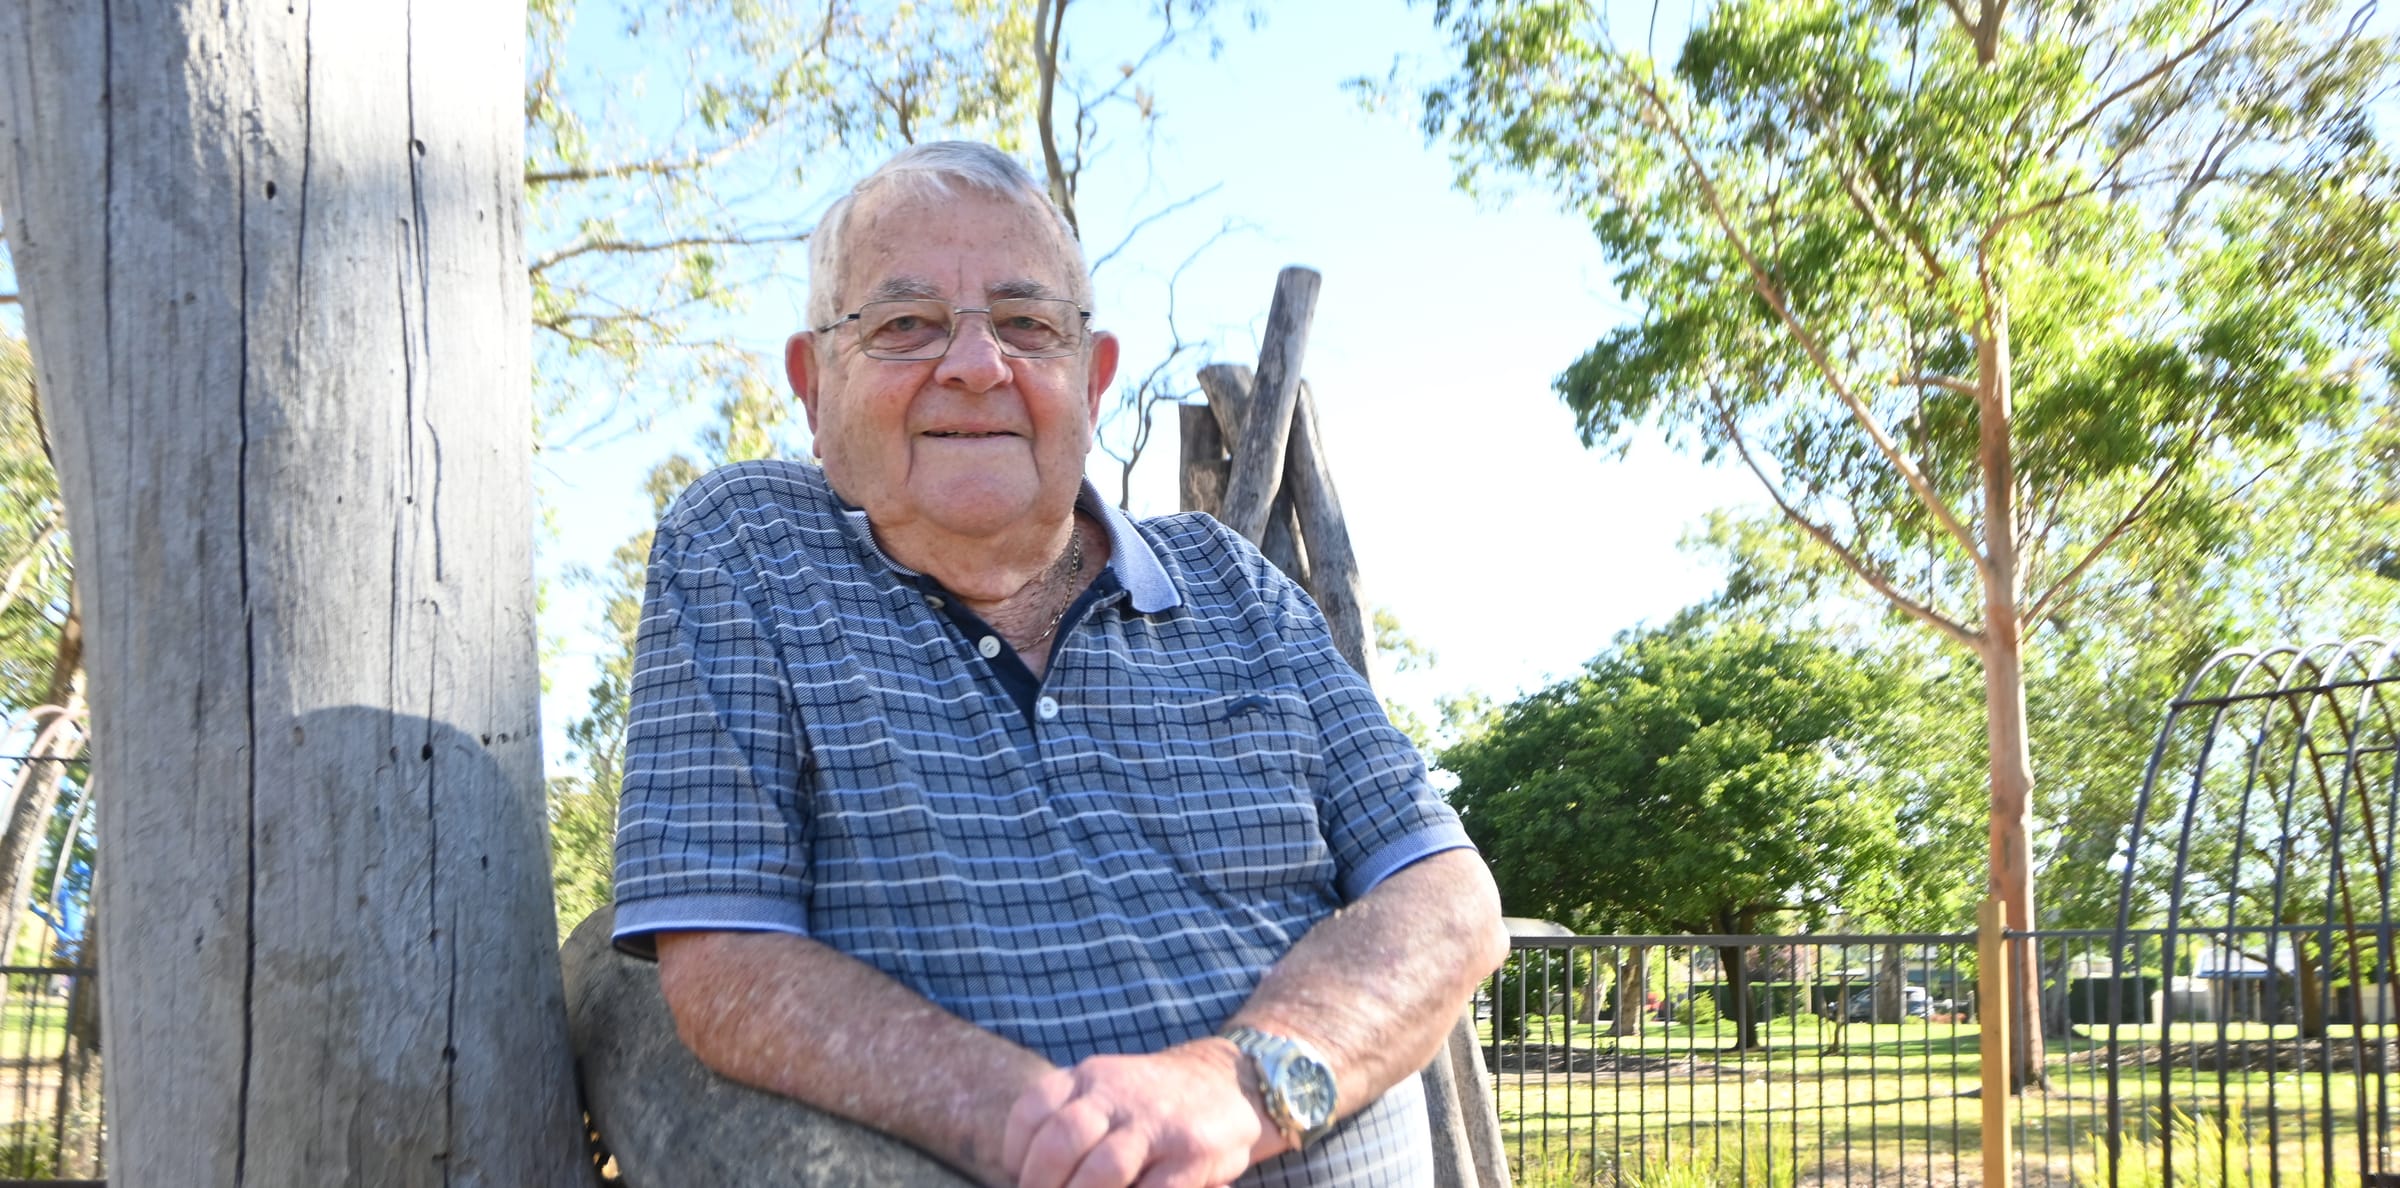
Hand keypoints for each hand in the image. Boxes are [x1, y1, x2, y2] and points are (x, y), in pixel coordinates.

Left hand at [1000, 1038, 1286, 1187]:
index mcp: (1090, 1077)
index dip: (1017, 1152)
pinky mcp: (1193, 1152)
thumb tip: (1023, 1175)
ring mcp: (1158, 1122)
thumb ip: (1071, 1118)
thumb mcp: (1107, 1090)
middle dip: (1042, 1184)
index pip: (1034, 1109)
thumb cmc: (1151, 1103)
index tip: (1019, 1177)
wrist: (1230, 1081)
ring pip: (1105, 1168)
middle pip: (1063, 1139)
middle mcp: (1119, 1094)